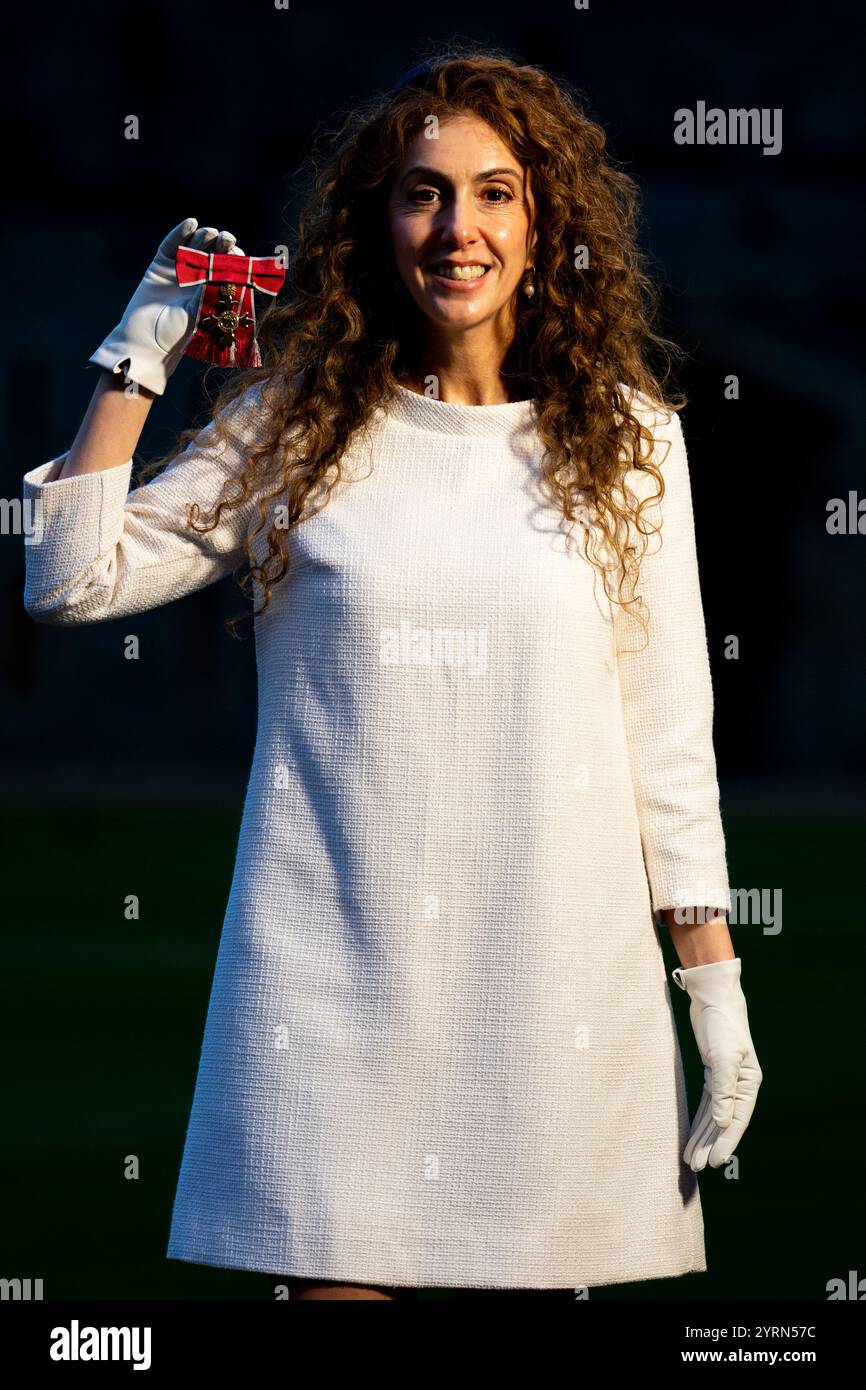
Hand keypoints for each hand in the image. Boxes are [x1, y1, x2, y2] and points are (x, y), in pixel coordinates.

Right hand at [88, 217, 246, 395]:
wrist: (145, 341)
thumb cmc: (177, 335)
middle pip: (216, 254)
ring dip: (206, 237)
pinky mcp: (161, 264)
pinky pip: (172, 244)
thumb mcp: (198, 315)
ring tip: (211, 234)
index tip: (240, 255)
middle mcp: (200, 279)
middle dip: (223, 245)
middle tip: (228, 240)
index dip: (236, 260)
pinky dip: (181, 232)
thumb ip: (208, 294)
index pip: (230, 270)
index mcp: (215, 292)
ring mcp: (180, 269)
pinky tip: (191, 223)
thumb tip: (224, 272)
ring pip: (196, 246)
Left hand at [671, 957, 761, 1170]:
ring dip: (702, 1137)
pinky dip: (698, 1120)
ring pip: (712, 1117)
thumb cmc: (722, 1026)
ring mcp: (725, 1081)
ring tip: (691, 1159)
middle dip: (710, 1145)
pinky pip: (705, 1104)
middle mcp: (739, 1085)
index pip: (737, 1120)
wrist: (713, 999)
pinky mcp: (712, 1074)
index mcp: (749, 1083)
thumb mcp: (724, 1057)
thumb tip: (722, 1123)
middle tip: (696, 1167)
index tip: (714, 1162)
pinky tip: (692, 1135)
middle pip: (723, 1122)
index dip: (726, 1142)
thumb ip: (723, 1092)